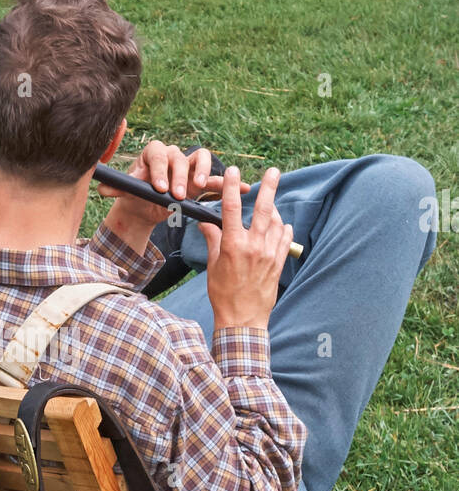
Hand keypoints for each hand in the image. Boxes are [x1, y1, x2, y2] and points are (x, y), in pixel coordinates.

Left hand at [100, 141, 249, 251]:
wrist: (145, 206)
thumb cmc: (135, 195)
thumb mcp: (127, 193)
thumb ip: (118, 190)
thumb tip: (102, 190)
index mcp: (153, 154)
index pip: (158, 153)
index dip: (160, 169)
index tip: (159, 187)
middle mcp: (172, 155)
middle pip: (180, 157)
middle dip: (178, 176)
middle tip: (175, 195)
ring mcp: (189, 166)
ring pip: (201, 158)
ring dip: (202, 171)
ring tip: (199, 188)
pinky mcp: (200, 179)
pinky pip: (216, 177)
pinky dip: (228, 182)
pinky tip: (242, 187)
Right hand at [201, 166, 293, 330]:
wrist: (242, 319)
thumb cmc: (223, 294)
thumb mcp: (212, 266)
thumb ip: (213, 240)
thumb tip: (206, 224)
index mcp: (233, 245)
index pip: (231, 209)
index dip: (231, 187)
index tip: (233, 171)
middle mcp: (253, 246)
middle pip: (264, 210)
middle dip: (269, 187)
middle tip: (274, 171)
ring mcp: (269, 254)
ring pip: (277, 223)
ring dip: (274, 210)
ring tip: (271, 203)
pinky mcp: (278, 263)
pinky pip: (285, 239)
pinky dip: (284, 229)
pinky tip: (282, 225)